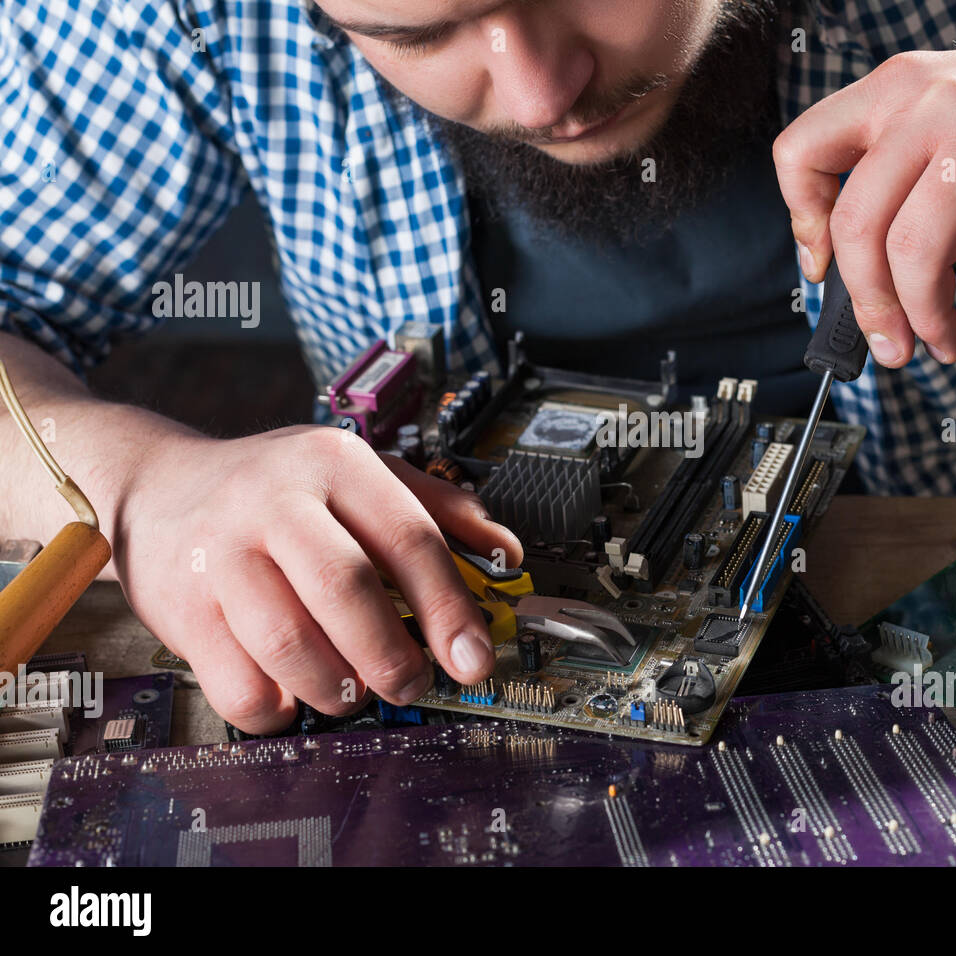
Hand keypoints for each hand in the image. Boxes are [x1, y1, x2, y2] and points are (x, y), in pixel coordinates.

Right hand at [113, 425, 521, 732]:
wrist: (160, 488)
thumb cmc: (277, 488)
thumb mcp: (361, 472)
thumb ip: (439, 507)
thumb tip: (507, 551)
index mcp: (334, 463)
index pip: (407, 536)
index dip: (449, 606)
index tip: (474, 658)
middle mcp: (274, 501)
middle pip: (345, 589)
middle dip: (392, 655)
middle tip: (413, 683)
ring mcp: (220, 554)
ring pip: (287, 642)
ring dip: (337, 688)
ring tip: (355, 693)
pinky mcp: (180, 607)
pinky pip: (237, 682)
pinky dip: (277, 706)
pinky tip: (293, 694)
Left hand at [773, 39, 955, 366]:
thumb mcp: (953, 119)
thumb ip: (898, 172)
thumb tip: (844, 272)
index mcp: (900, 88)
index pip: (801, 152)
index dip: (804, 225)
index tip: (825, 269)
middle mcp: (938, 100)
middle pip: (858, 225)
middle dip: (869, 306)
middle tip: (890, 345)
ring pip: (916, 255)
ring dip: (927, 321)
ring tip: (945, 342)